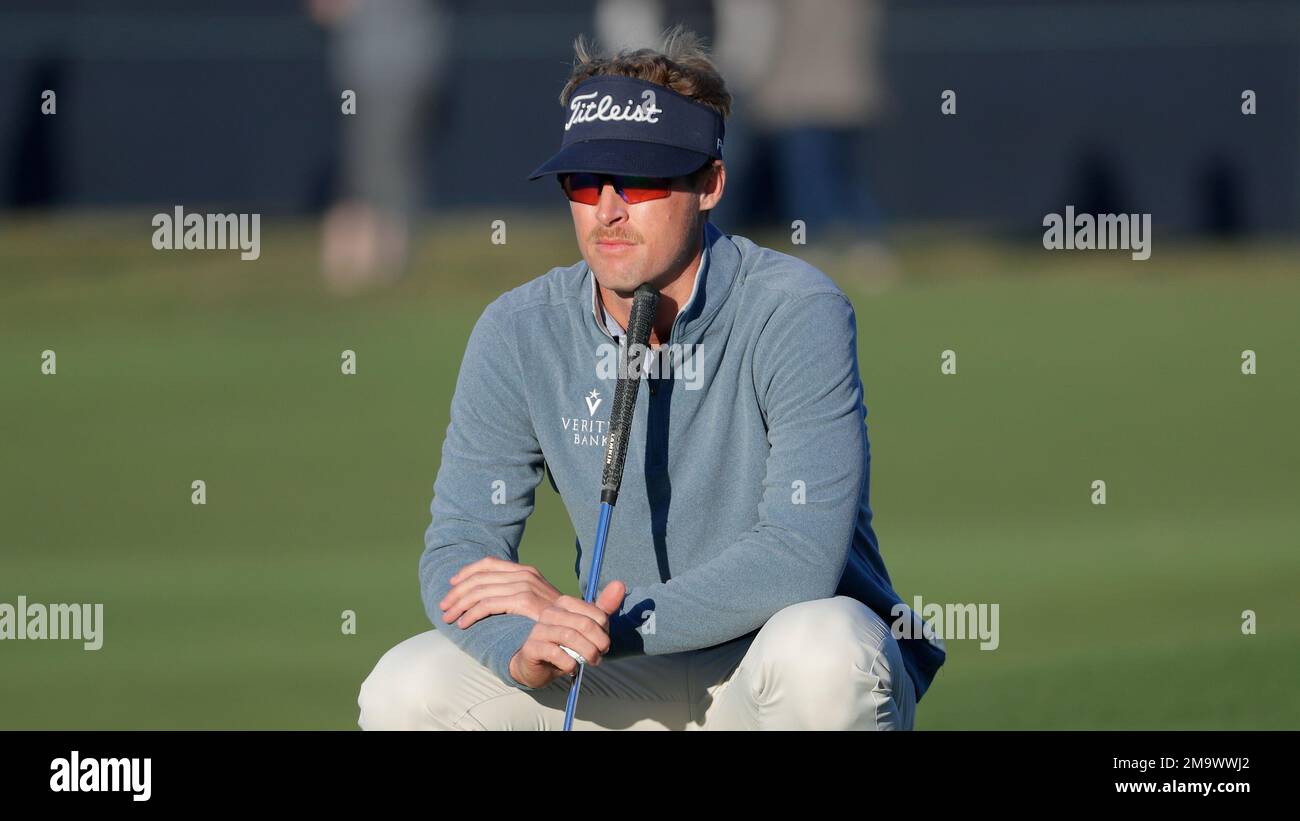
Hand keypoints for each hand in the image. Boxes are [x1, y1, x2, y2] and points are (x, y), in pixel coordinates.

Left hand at [438, 557, 563, 628]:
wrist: (578, 628)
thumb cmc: (554, 619)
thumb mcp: (536, 600)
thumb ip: (515, 593)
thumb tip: (489, 592)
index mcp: (526, 571)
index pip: (489, 563)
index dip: (467, 572)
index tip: (452, 584)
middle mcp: (525, 575)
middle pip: (480, 578)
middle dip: (457, 593)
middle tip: (443, 607)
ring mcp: (525, 587)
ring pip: (480, 592)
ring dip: (459, 606)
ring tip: (448, 618)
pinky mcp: (523, 602)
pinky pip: (488, 605)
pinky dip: (471, 614)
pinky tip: (463, 624)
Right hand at [508, 581, 625, 688]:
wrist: (538, 666)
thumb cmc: (566, 645)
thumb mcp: (587, 628)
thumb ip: (603, 609)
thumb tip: (620, 584)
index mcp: (564, 603)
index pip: (595, 613)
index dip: (604, 630)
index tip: (603, 642)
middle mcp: (550, 613)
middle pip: (585, 625)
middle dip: (599, 643)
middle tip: (601, 654)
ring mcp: (538, 630)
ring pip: (570, 637)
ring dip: (587, 653)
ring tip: (592, 661)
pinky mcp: (531, 647)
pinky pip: (556, 653)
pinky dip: (570, 664)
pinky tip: (572, 668)